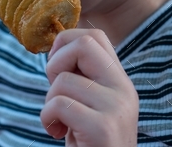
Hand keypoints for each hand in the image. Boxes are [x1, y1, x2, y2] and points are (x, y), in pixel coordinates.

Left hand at [41, 29, 138, 146]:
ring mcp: (116, 107)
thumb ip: (83, 78)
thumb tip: (57, 44)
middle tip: (54, 89)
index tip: (55, 67)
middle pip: (82, 44)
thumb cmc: (90, 144)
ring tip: (58, 121)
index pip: (95, 35)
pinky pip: (58, 104)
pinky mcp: (103, 127)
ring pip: (63, 80)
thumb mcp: (90, 106)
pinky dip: (46, 118)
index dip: (66, 41)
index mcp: (120, 81)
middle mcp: (124, 89)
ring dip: (49, 101)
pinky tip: (55, 133)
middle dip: (55, 62)